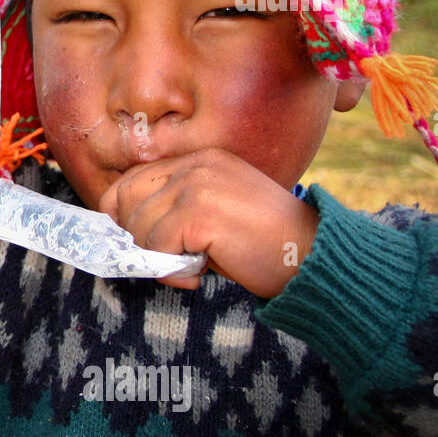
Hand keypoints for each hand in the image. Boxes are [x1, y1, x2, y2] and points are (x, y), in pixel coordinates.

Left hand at [97, 148, 320, 298]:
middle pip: (124, 198)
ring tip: (191, 268)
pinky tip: (196, 276)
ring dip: (156, 258)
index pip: (131, 180)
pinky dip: (169, 270)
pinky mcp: (199, 211)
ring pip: (138, 225)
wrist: (313, 257)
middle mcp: (196, 164)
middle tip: (168, 261)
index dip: (125, 216)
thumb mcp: (215, 215)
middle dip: (136, 237)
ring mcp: (197, 184)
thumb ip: (176, 212)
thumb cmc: (266, 245)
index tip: (144, 246)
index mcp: (200, 160)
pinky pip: (156, 246)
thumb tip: (126, 234)